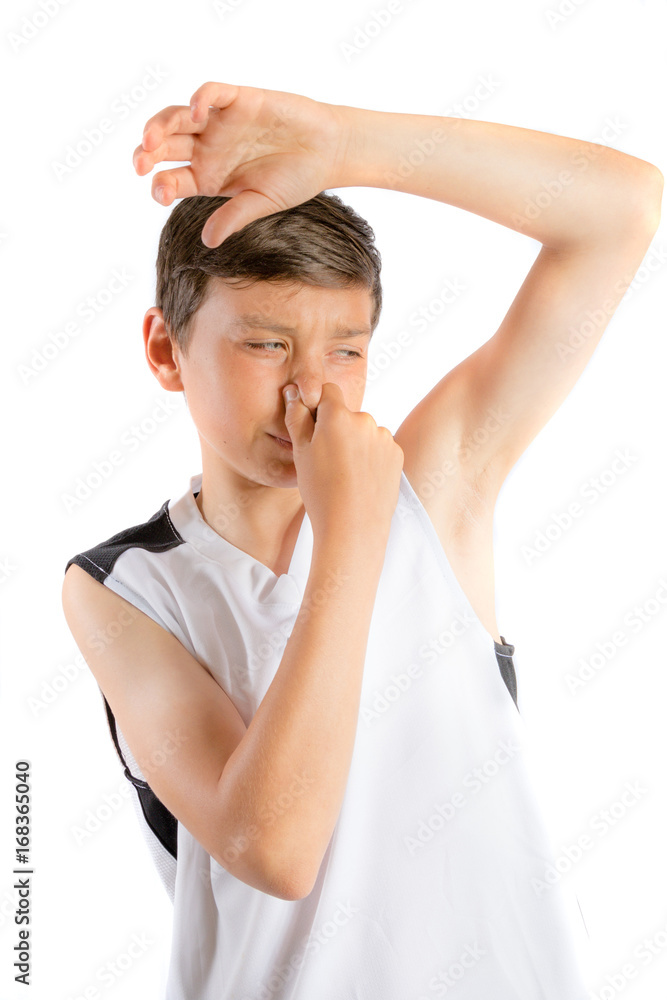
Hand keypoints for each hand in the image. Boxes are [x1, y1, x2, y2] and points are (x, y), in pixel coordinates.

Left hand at [133, 81, 349, 247]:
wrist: (328, 152)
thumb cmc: (296, 180)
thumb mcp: (262, 204)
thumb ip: (234, 218)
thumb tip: (209, 242)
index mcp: (208, 177)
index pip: (172, 179)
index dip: (160, 185)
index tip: (160, 193)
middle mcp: (208, 148)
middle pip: (166, 146)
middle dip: (148, 153)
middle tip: (140, 163)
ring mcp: (220, 122)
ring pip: (178, 117)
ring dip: (160, 124)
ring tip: (151, 138)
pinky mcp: (238, 99)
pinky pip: (211, 93)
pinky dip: (200, 99)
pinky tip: (195, 112)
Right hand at [282, 382, 403, 544]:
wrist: (353, 528)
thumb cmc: (321, 492)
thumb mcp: (300, 453)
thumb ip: (297, 417)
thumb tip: (293, 392)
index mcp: (338, 415)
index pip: (328, 391)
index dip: (318, 407)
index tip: (314, 428)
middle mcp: (365, 419)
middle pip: (347, 414)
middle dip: (337, 429)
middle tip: (327, 460)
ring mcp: (384, 437)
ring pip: (364, 432)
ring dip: (355, 444)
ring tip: (345, 474)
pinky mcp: (396, 454)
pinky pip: (379, 447)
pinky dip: (371, 458)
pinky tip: (361, 479)